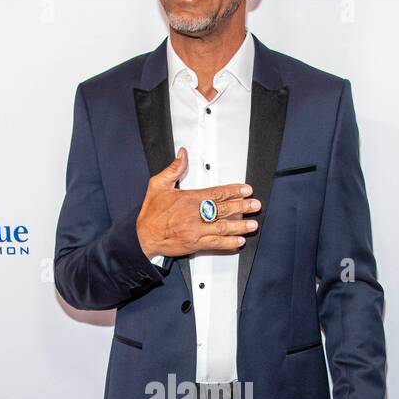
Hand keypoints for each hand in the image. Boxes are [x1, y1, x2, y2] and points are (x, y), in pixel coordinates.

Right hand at [136, 148, 261, 258]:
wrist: (143, 237)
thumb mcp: (158, 185)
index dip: (233, 191)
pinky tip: (239, 241)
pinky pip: (215, 244)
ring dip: (240, 226)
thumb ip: (173, 169)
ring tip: (253, 224)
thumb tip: (182, 153)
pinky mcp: (195, 244)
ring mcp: (196, 231)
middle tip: (255, 205)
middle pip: (223, 210)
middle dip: (242, 207)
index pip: (216, 193)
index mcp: (189, 199)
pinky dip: (229, 243)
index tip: (246, 190)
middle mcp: (194, 215)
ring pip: (223, 227)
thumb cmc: (151, 213)